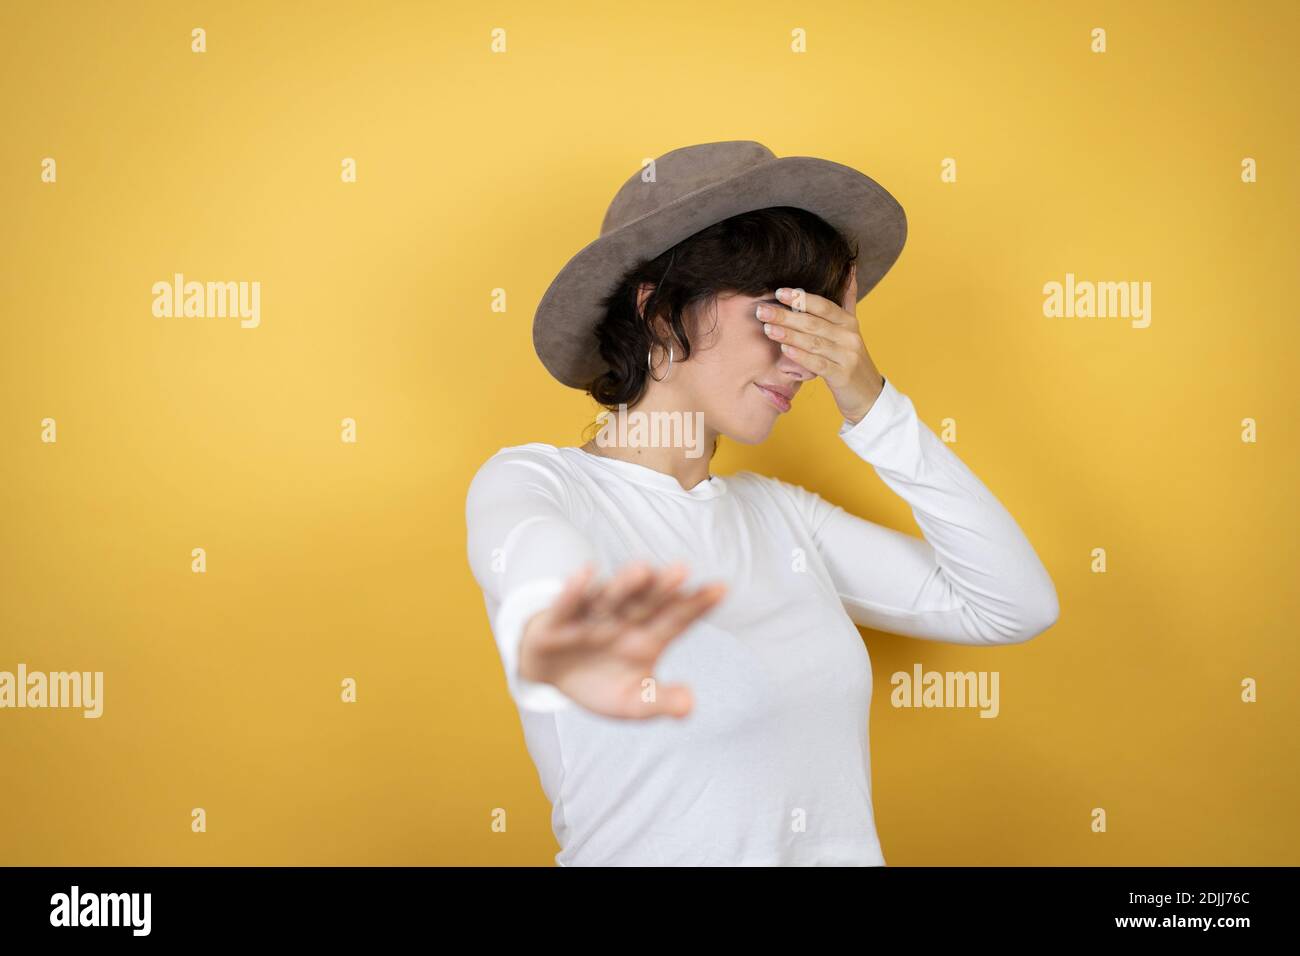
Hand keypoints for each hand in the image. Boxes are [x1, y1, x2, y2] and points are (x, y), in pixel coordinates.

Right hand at [518, 560, 726, 718]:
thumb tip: (689, 705)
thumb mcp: (631, 702)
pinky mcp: (559, 618)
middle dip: (664, 588)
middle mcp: (625, 619)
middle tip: (682, 570)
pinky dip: (575, 590)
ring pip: (612, 598)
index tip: (721, 589)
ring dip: (626, 584)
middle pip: (648, 602)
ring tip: (643, 570)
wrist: (552, 674)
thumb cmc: (600, 682)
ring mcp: (593, 616)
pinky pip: (568, 604)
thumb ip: (659, 702)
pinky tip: (586, 573)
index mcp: (648, 638)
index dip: (698, 604)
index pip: (677, 619)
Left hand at [756, 263, 885, 424]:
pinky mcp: (842, 375)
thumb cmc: (850, 359)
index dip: (801, 298)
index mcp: (849, 322)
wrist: (869, 394)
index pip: (824, 305)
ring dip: (789, 334)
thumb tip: (850, 269)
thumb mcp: (851, 328)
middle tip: (762, 310)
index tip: (778, 292)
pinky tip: (784, 350)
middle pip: (814, 322)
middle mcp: (850, 336)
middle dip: (786, 315)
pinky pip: (818, 364)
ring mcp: (847, 356)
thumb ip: (847, 300)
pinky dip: (801, 356)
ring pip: (814, 342)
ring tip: (767, 328)